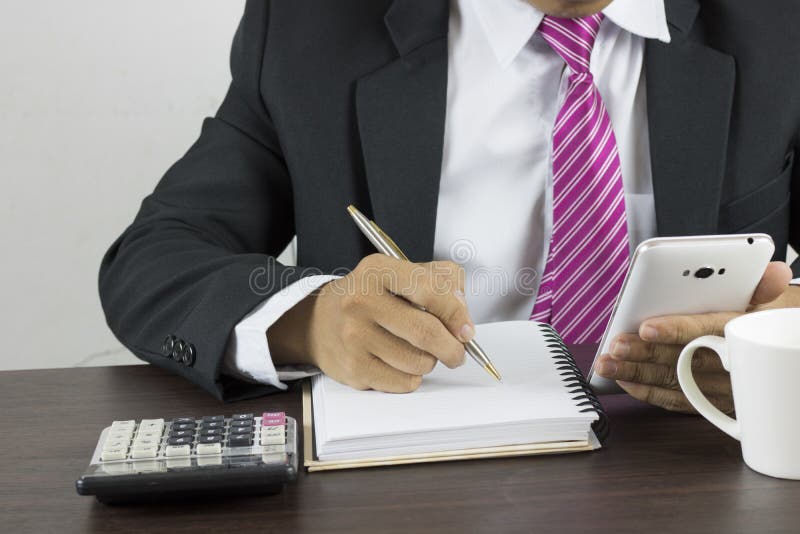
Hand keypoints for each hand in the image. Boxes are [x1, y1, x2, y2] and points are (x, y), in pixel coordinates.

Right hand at [269, 254, 470, 392]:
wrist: (319, 322)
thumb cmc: (371, 297)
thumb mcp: (401, 273)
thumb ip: (441, 282)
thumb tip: (461, 316)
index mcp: (377, 271)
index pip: (429, 290)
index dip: (456, 312)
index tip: (466, 329)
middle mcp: (361, 301)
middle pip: (426, 332)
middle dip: (452, 348)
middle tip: (457, 351)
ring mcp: (354, 336)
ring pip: (418, 361)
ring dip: (430, 361)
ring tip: (419, 351)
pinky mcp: (353, 367)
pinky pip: (404, 382)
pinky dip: (413, 377)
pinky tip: (402, 363)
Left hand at [594, 261, 794, 412]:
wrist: (784, 353)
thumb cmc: (764, 320)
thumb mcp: (768, 301)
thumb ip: (760, 287)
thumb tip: (773, 273)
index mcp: (743, 334)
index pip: (708, 331)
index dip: (677, 330)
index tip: (646, 326)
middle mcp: (733, 365)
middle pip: (684, 360)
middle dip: (645, 354)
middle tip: (615, 346)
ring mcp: (723, 389)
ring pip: (676, 383)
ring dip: (637, 375)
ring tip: (606, 364)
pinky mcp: (712, 403)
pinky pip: (678, 402)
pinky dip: (648, 393)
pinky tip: (624, 382)